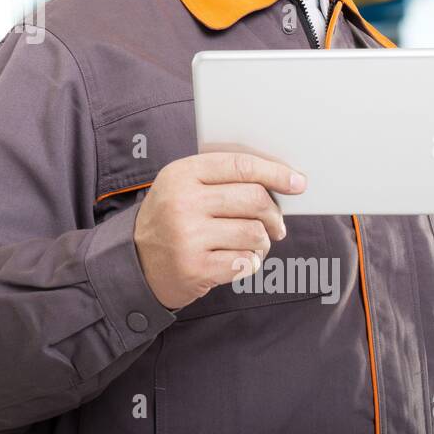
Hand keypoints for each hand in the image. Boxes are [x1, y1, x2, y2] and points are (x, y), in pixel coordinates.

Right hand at [132, 151, 306, 310]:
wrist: (136, 263)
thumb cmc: (172, 220)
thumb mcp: (183, 187)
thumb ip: (223, 178)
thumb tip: (281, 179)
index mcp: (181, 174)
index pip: (240, 166)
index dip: (275, 173)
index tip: (298, 183)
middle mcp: (182, 202)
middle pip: (254, 199)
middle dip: (274, 214)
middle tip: (276, 225)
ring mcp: (188, 237)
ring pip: (255, 233)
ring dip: (263, 241)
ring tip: (252, 245)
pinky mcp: (196, 268)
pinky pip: (246, 261)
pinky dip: (250, 262)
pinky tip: (237, 260)